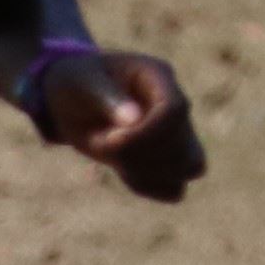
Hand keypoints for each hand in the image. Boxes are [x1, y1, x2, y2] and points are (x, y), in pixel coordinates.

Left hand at [44, 49, 205, 204]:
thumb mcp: (83, 82)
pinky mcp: (166, 159)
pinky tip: (122, 171)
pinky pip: (173, 188)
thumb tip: (134, 118)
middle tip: (105, 145)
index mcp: (159, 76)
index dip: (146, 133)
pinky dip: (148, 186)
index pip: (175, 110)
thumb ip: (107, 97)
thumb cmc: (78, 83)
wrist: (73, 98)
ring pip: (191, 168)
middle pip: (187, 145)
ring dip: (150, 174)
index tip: (111, 140)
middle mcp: (175, 106)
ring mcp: (176, 134)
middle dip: (143, 155)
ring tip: (115, 159)